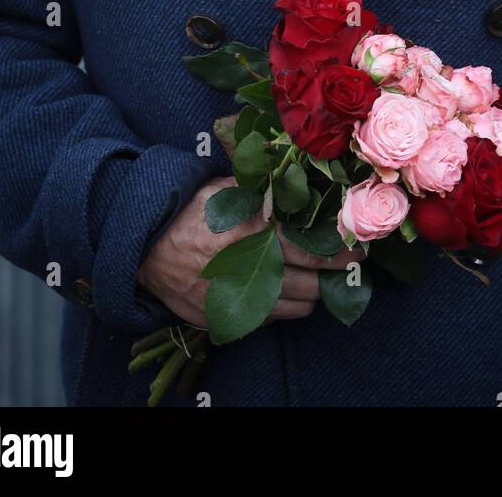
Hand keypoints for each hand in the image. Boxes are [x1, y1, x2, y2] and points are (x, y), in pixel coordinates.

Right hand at [136, 175, 365, 328]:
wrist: (144, 247)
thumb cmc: (187, 212)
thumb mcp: (223, 190)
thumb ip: (260, 190)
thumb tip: (296, 182)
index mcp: (250, 235)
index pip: (308, 250)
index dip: (337, 253)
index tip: (357, 250)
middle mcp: (247, 271)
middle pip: (307, 285)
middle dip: (333, 279)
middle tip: (349, 270)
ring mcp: (235, 298)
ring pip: (292, 307)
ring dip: (311, 296)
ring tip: (321, 284)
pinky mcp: (225, 317)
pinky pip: (267, 319)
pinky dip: (283, 309)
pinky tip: (288, 295)